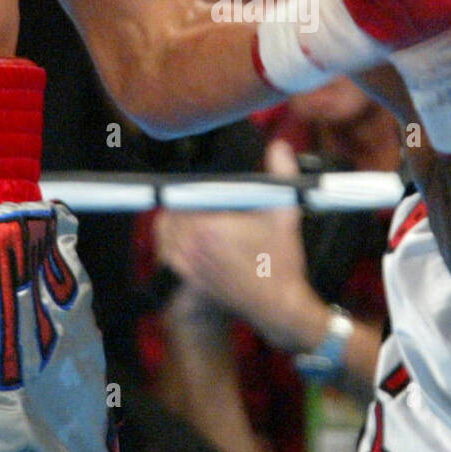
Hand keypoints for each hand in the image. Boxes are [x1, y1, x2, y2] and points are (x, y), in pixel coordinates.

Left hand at [155, 141, 330, 352]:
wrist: (278, 305)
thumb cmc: (281, 261)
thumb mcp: (285, 212)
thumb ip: (281, 174)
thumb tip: (279, 146)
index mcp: (209, 226)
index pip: (180, 195)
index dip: (187, 186)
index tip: (198, 182)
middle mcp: (192, 246)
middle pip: (170, 212)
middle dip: (182, 201)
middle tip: (199, 195)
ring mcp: (189, 264)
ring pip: (164, 232)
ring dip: (173, 220)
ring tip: (189, 211)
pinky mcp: (190, 278)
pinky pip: (166, 255)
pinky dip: (169, 242)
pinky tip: (183, 236)